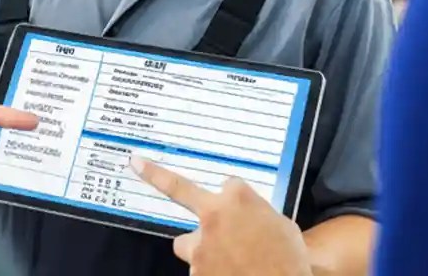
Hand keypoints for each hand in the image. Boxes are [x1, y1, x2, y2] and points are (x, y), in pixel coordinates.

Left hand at [132, 156, 311, 275]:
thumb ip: (258, 214)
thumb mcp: (283, 227)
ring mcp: (201, 244)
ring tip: (227, 264)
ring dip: (202, 249)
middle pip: (182, 193)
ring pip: (188, 243)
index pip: (229, 185)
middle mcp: (214, 214)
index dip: (235, 196)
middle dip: (158, 177)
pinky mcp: (196, 270)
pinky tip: (228, 274)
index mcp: (239, 198)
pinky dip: (210, 271)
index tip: (236, 201)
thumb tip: (251, 218)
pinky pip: (198, 268)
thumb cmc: (289, 261)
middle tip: (138, 163)